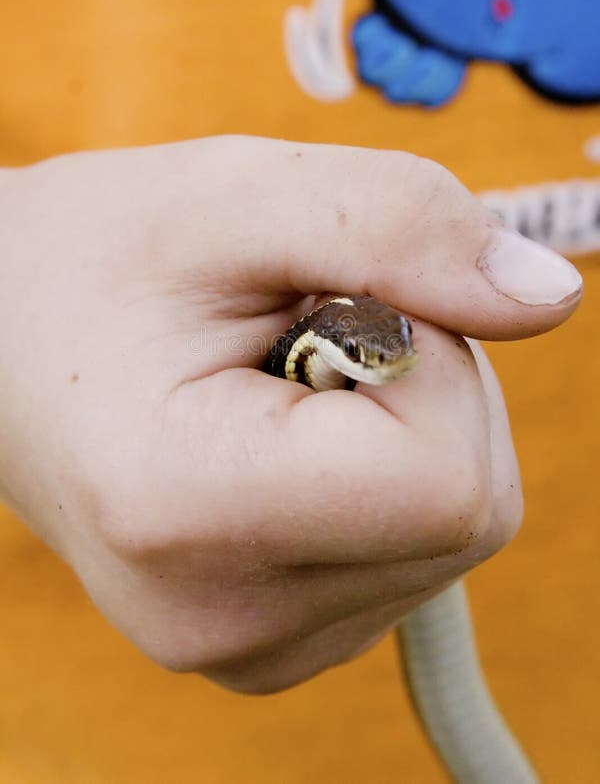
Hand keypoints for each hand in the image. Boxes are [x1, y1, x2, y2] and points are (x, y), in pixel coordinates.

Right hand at [0, 137, 580, 691]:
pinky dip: (383, 469)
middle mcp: (220, 620)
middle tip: (303, 330)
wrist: (4, 349)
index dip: (434, 361)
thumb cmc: (96, 263)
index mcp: (185, 513)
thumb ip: (398, 224)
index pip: (451, 483)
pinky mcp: (277, 641)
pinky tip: (286, 435)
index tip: (333, 303)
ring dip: (403, 422)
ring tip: (280, 379)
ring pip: (454, 526)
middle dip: (424, 385)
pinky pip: (414, 549)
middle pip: (469, 508)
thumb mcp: (232, 195)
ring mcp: (249, 649)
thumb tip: (550, 296)